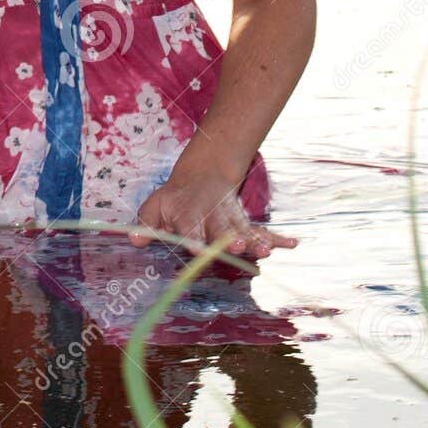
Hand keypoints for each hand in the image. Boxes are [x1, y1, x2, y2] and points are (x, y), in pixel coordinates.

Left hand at [128, 161, 297, 262]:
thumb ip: (146, 224)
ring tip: (265, 251)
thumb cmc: (174, 200)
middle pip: (221, 230)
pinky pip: (263, 231)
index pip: (189, 229)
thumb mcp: (155, 206)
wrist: (203, 176)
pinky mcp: (246, 224)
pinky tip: (292, 243)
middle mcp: (212, 220)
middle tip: (236, 246)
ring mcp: (231, 222)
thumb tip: (134, 240)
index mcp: (187, 216)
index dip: (191, 239)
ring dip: (255, 241)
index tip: (195, 249)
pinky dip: (277, 238)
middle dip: (228, 239)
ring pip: (244, 232)